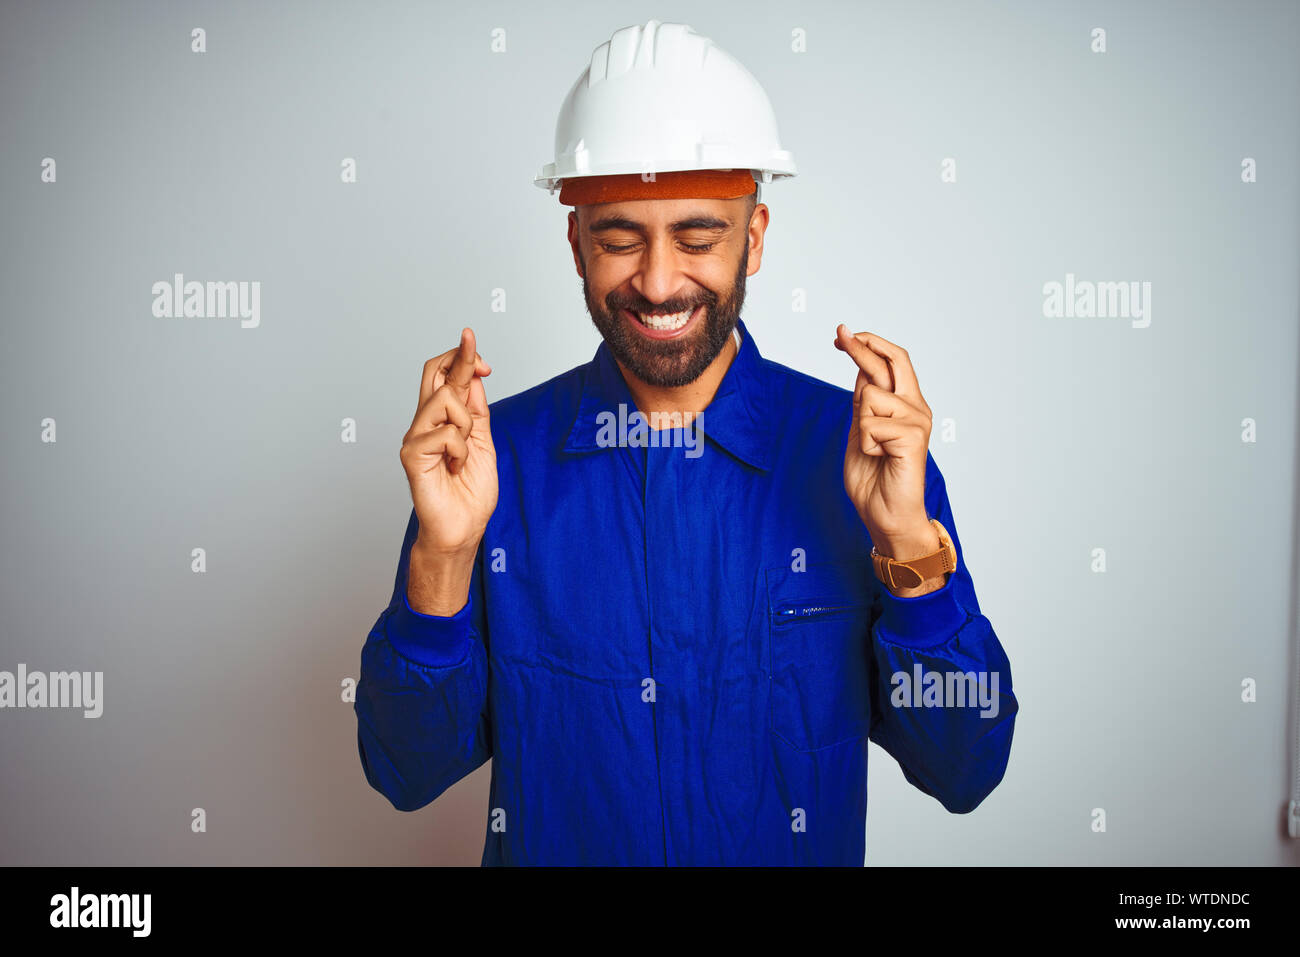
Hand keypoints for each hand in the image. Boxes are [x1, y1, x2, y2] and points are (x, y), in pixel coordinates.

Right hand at [400, 327, 497, 558]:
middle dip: (458, 358)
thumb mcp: (483, 443)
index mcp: (443, 419)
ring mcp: (415, 436)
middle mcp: (425, 423)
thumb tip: (473, 375)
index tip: (474, 341)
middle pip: (432, 372)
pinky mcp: (411, 453)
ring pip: (443, 399)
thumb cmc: (470, 492)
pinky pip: (445, 433)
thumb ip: (476, 411)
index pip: (446, 377)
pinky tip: (454, 468)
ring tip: (463, 453)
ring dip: (465, 423)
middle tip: (477, 354)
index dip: (462, 355)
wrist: (463, 528)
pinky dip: (460, 451)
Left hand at [834, 324, 934, 555]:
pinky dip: (866, 443)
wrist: (886, 514)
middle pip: (891, 363)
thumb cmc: (874, 478)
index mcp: (904, 406)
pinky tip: (881, 458)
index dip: (866, 346)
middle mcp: (915, 408)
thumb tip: (862, 369)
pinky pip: (871, 424)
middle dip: (862, 346)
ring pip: (871, 397)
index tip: (842, 334)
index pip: (889, 364)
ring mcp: (917, 421)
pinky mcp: (913, 437)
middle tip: (840, 332)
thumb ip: (865, 402)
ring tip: (875, 450)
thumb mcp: (861, 431)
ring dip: (861, 426)